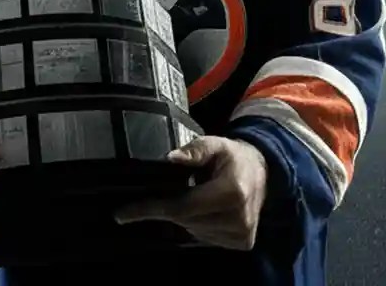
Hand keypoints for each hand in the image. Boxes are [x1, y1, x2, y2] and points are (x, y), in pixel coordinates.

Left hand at [114, 136, 267, 250]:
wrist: (263, 173)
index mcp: (232, 192)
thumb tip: (170, 158)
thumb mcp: (215, 143)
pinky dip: (198, 225)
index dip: (151, 209)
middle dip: (170, 207)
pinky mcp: (242, 243)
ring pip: (193, 231)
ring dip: (185, 216)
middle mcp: (239, 218)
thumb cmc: (233, 157)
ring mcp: (242, 234)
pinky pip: (205, 238)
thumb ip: (194, 150)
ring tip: (194, 196)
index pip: (182, 207)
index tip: (122, 214)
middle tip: (169, 192)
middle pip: (184, 220)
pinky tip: (205, 210)